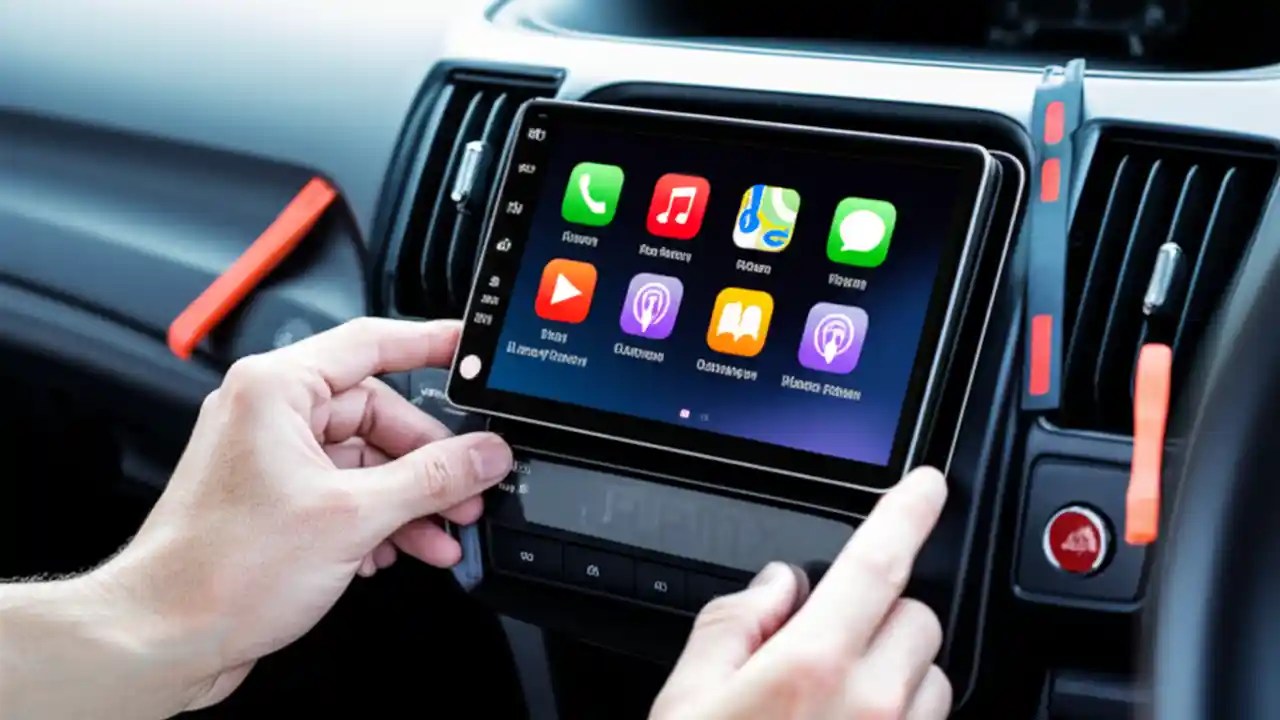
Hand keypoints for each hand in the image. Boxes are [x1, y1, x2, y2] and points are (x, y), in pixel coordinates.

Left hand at [94, 318, 512, 712]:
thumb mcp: (353, 517)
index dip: (430, 345)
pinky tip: (396, 551)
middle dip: (427, 460)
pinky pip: (342, 491)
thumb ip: (431, 479)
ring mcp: (268, 458)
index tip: (471, 352)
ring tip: (442, 532)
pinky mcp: (271, 500)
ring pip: (363, 460)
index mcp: (276, 390)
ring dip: (408, 499)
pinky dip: (376, 519)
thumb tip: (484, 455)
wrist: (163, 638)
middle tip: (468, 488)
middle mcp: (268, 414)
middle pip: (375, 414)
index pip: (371, 343)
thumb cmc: (220, 571)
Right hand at [651, 467, 949, 719]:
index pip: (877, 563)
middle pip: (914, 618)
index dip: (907, 512)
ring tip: (835, 706)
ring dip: (895, 673)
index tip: (927, 485)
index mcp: (811, 669)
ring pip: (930, 676)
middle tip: (821, 649)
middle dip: (876, 616)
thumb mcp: (685, 703)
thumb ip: (730, 627)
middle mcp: (873, 706)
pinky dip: (899, 717)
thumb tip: (773, 588)